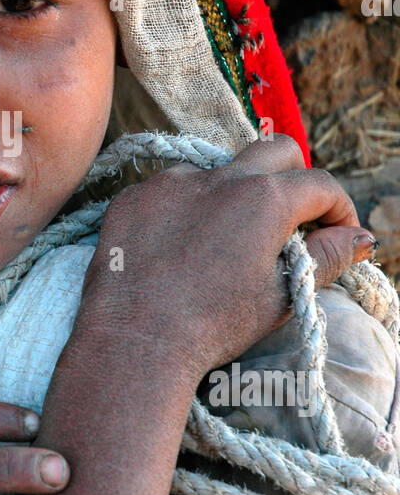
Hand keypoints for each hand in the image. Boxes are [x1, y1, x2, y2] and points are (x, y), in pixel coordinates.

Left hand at [78, 132, 373, 384]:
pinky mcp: (134, 196)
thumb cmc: (215, 326)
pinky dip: (185, 209)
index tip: (337, 236)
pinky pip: (170, 189)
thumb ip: (327, 258)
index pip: (321, 185)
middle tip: (291, 222)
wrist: (135, 341)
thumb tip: (362, 237)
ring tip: (225, 243)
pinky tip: (178, 249)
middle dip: (295, 179)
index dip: (339, 210)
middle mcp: (219, 177)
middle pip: (276, 153)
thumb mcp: (283, 295)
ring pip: (218, 170)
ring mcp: (171, 181)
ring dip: (233, 195)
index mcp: (265, 199)